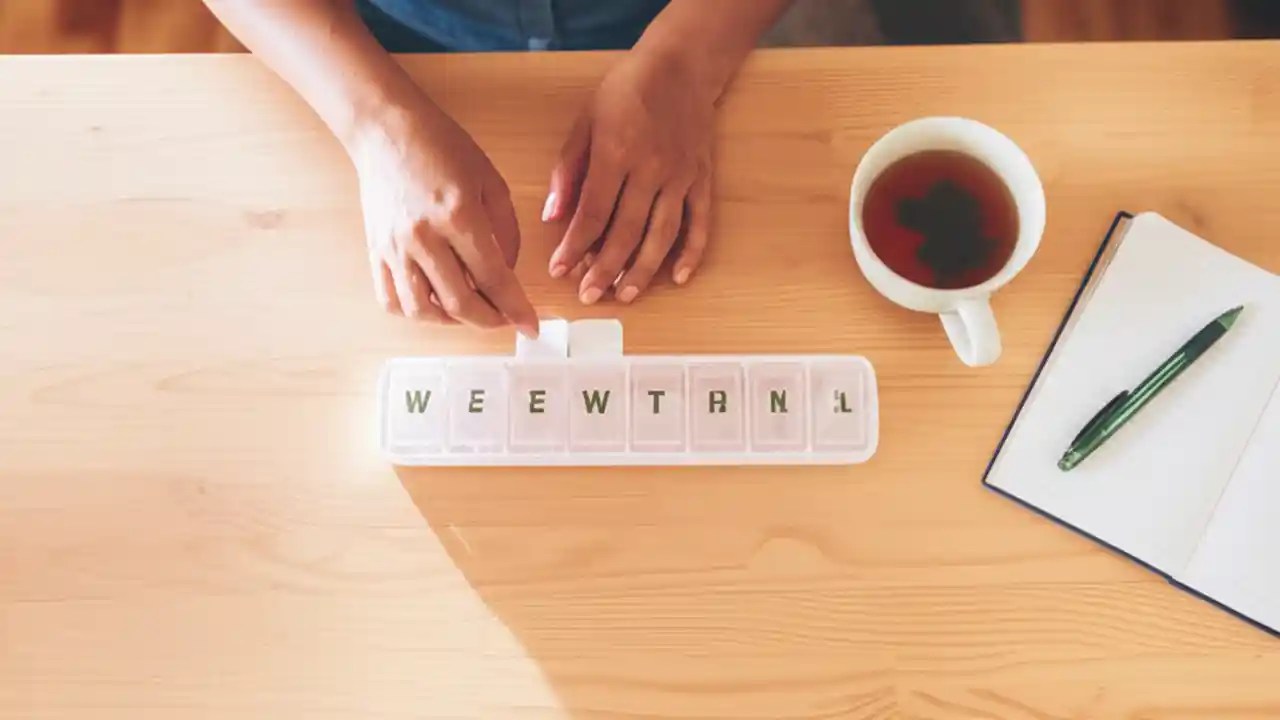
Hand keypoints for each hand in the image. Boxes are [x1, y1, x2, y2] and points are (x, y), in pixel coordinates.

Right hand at [352, 96, 538, 336]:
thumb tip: (508, 272)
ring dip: (452, 321)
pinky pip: (391, 299)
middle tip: (505, 320)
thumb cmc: (441, 147)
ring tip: (470, 311)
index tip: (530, 326)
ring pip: (422, 310)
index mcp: (459, 216)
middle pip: (460, 302)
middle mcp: (424, 237)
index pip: (494, 278)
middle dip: (490, 321)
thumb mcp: (491, 181)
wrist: (385, 129)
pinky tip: (433, 304)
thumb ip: (506, 231)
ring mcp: (395, 247)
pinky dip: (415, 312)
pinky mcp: (376, 251)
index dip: (516, 309)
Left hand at [542, 49, 714, 304]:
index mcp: (616, 154)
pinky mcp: (701, 179)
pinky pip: (699, 222)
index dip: (575, 247)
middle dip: (604, 269)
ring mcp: (680, 177)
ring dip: (642, 270)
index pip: (593, 213)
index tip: (559, 271)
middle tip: (588, 296)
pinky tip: (677, 278)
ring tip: (624, 295)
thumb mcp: (585, 120)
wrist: (682, 66)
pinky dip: (691, 253)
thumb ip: (568, 170)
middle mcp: (650, 170)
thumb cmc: (626, 90)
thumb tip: (553, 216)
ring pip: (662, 235)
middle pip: (626, 232)